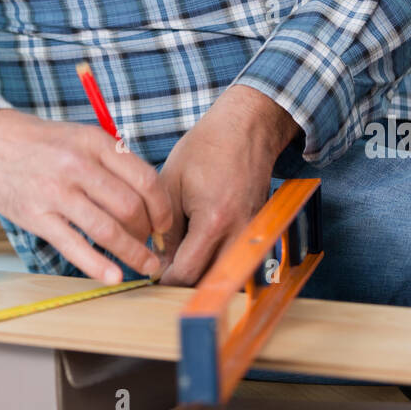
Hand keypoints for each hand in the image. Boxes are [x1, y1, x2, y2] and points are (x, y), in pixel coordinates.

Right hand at [0, 109, 172, 283]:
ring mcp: (56, 192)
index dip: (162, 208)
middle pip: (130, 207)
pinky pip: (74, 246)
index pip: (145, 179)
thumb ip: (113, 161)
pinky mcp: (36, 216)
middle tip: (154, 245)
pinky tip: (114, 277)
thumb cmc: (42, 142)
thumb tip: (149, 200)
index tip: (165, 224)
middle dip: (149, 233)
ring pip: (107, 230)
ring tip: (146, 267)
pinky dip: (98, 266)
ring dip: (134, 254)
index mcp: (95, 142)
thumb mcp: (82, 136)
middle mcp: (78, 165)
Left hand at [157, 85, 300, 286]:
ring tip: (180, 258)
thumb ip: (164, 227)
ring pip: (225, 273)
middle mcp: (239, 233)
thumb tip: (158, 258)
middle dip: (184, 282)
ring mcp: (253, 232)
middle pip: (209, 281)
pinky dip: (218, 260)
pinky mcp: (258, 228)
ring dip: (202, 273)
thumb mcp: (171, 182)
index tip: (152, 275)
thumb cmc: (207, 148)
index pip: (188, 272)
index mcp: (214, 221)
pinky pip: (237, 257)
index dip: (165, 279)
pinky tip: (200, 247)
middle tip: (163, 271)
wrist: (246, 128)